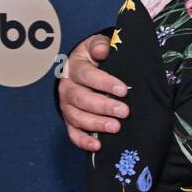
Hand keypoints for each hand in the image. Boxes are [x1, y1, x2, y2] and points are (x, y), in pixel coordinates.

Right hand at [58, 34, 126, 152]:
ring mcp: (67, 106)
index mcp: (74, 68)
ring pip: (77, 117)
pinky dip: (83, 141)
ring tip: (116, 128)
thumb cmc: (95, 57)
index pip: (86, 75)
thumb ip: (100, 45)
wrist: (83, 68)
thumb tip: (103, 50)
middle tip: (124, 112)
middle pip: (82, 99)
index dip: (104, 83)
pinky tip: (97, 146)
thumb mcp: (97, 45)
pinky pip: (73, 133)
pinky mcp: (70, 120)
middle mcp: (67, 88)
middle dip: (104, 106)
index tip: (123, 90)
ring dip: (96, 124)